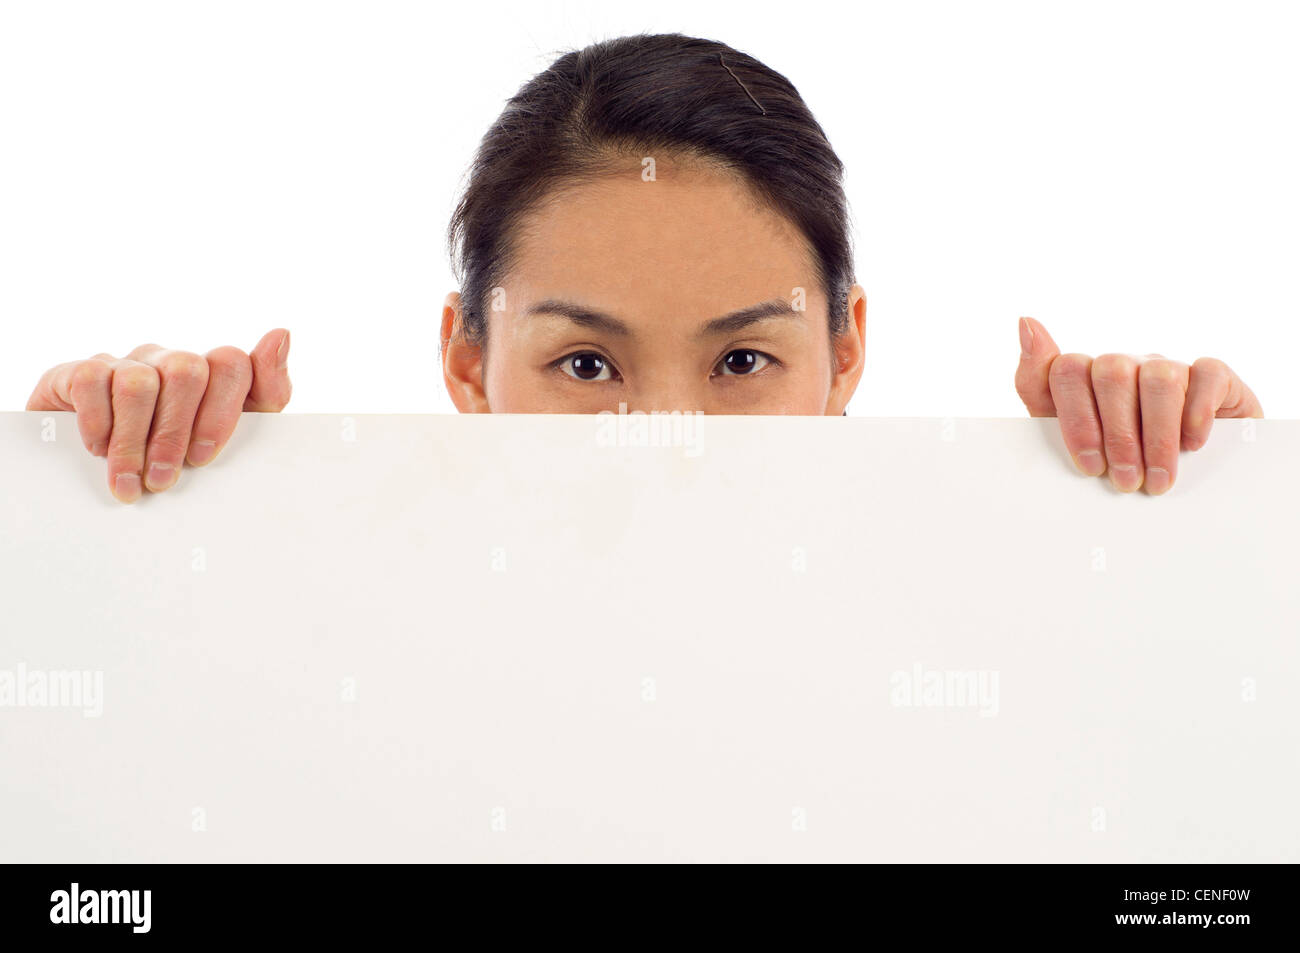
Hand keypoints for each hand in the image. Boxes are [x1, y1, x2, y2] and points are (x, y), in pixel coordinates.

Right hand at [26, 328, 291, 502]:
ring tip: (130, 482)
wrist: (99, 460)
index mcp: (212, 375)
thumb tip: (280, 334)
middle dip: (175, 433)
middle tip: (162, 479)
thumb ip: (266, 393)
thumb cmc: (179, 452)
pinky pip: (92, 381)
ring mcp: (128, 363)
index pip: (232, 363)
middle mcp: (171, 361)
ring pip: (138, 382)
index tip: (203, 458)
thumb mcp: (233, 437)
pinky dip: (98, 423)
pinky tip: (99, 449)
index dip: (221, 411)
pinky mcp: (82, 371)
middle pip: (186, 370)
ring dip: (133, 441)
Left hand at [1014, 317, 1261, 493]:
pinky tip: (1192, 444)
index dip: (1075, 420)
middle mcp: (1125, 365)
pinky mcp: (1213, 375)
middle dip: (1118, 436)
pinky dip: (1197, 413)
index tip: (1089, 466)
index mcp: (1085, 379)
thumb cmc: (1119, 457)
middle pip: (1112, 373)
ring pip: (1159, 378)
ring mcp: (1168, 366)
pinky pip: (1206, 374)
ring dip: (1158, 436)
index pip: (1065, 370)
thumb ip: (1037, 387)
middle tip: (1126, 481)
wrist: (1189, 473)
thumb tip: (1026, 321)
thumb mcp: (1067, 436)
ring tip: (1157, 479)